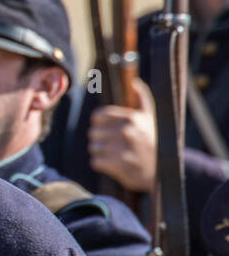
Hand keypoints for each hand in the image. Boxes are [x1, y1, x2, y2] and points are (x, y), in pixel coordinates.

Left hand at [88, 77, 156, 192]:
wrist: (162, 173)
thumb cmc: (153, 142)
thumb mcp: (150, 118)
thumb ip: (142, 98)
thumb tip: (134, 82)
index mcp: (131, 118)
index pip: (97, 116)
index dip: (99, 124)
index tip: (107, 129)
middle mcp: (125, 131)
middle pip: (93, 133)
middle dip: (100, 139)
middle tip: (113, 144)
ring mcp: (120, 148)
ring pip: (93, 147)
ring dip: (100, 152)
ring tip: (114, 154)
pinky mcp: (116, 165)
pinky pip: (95, 161)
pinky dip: (101, 164)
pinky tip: (113, 164)